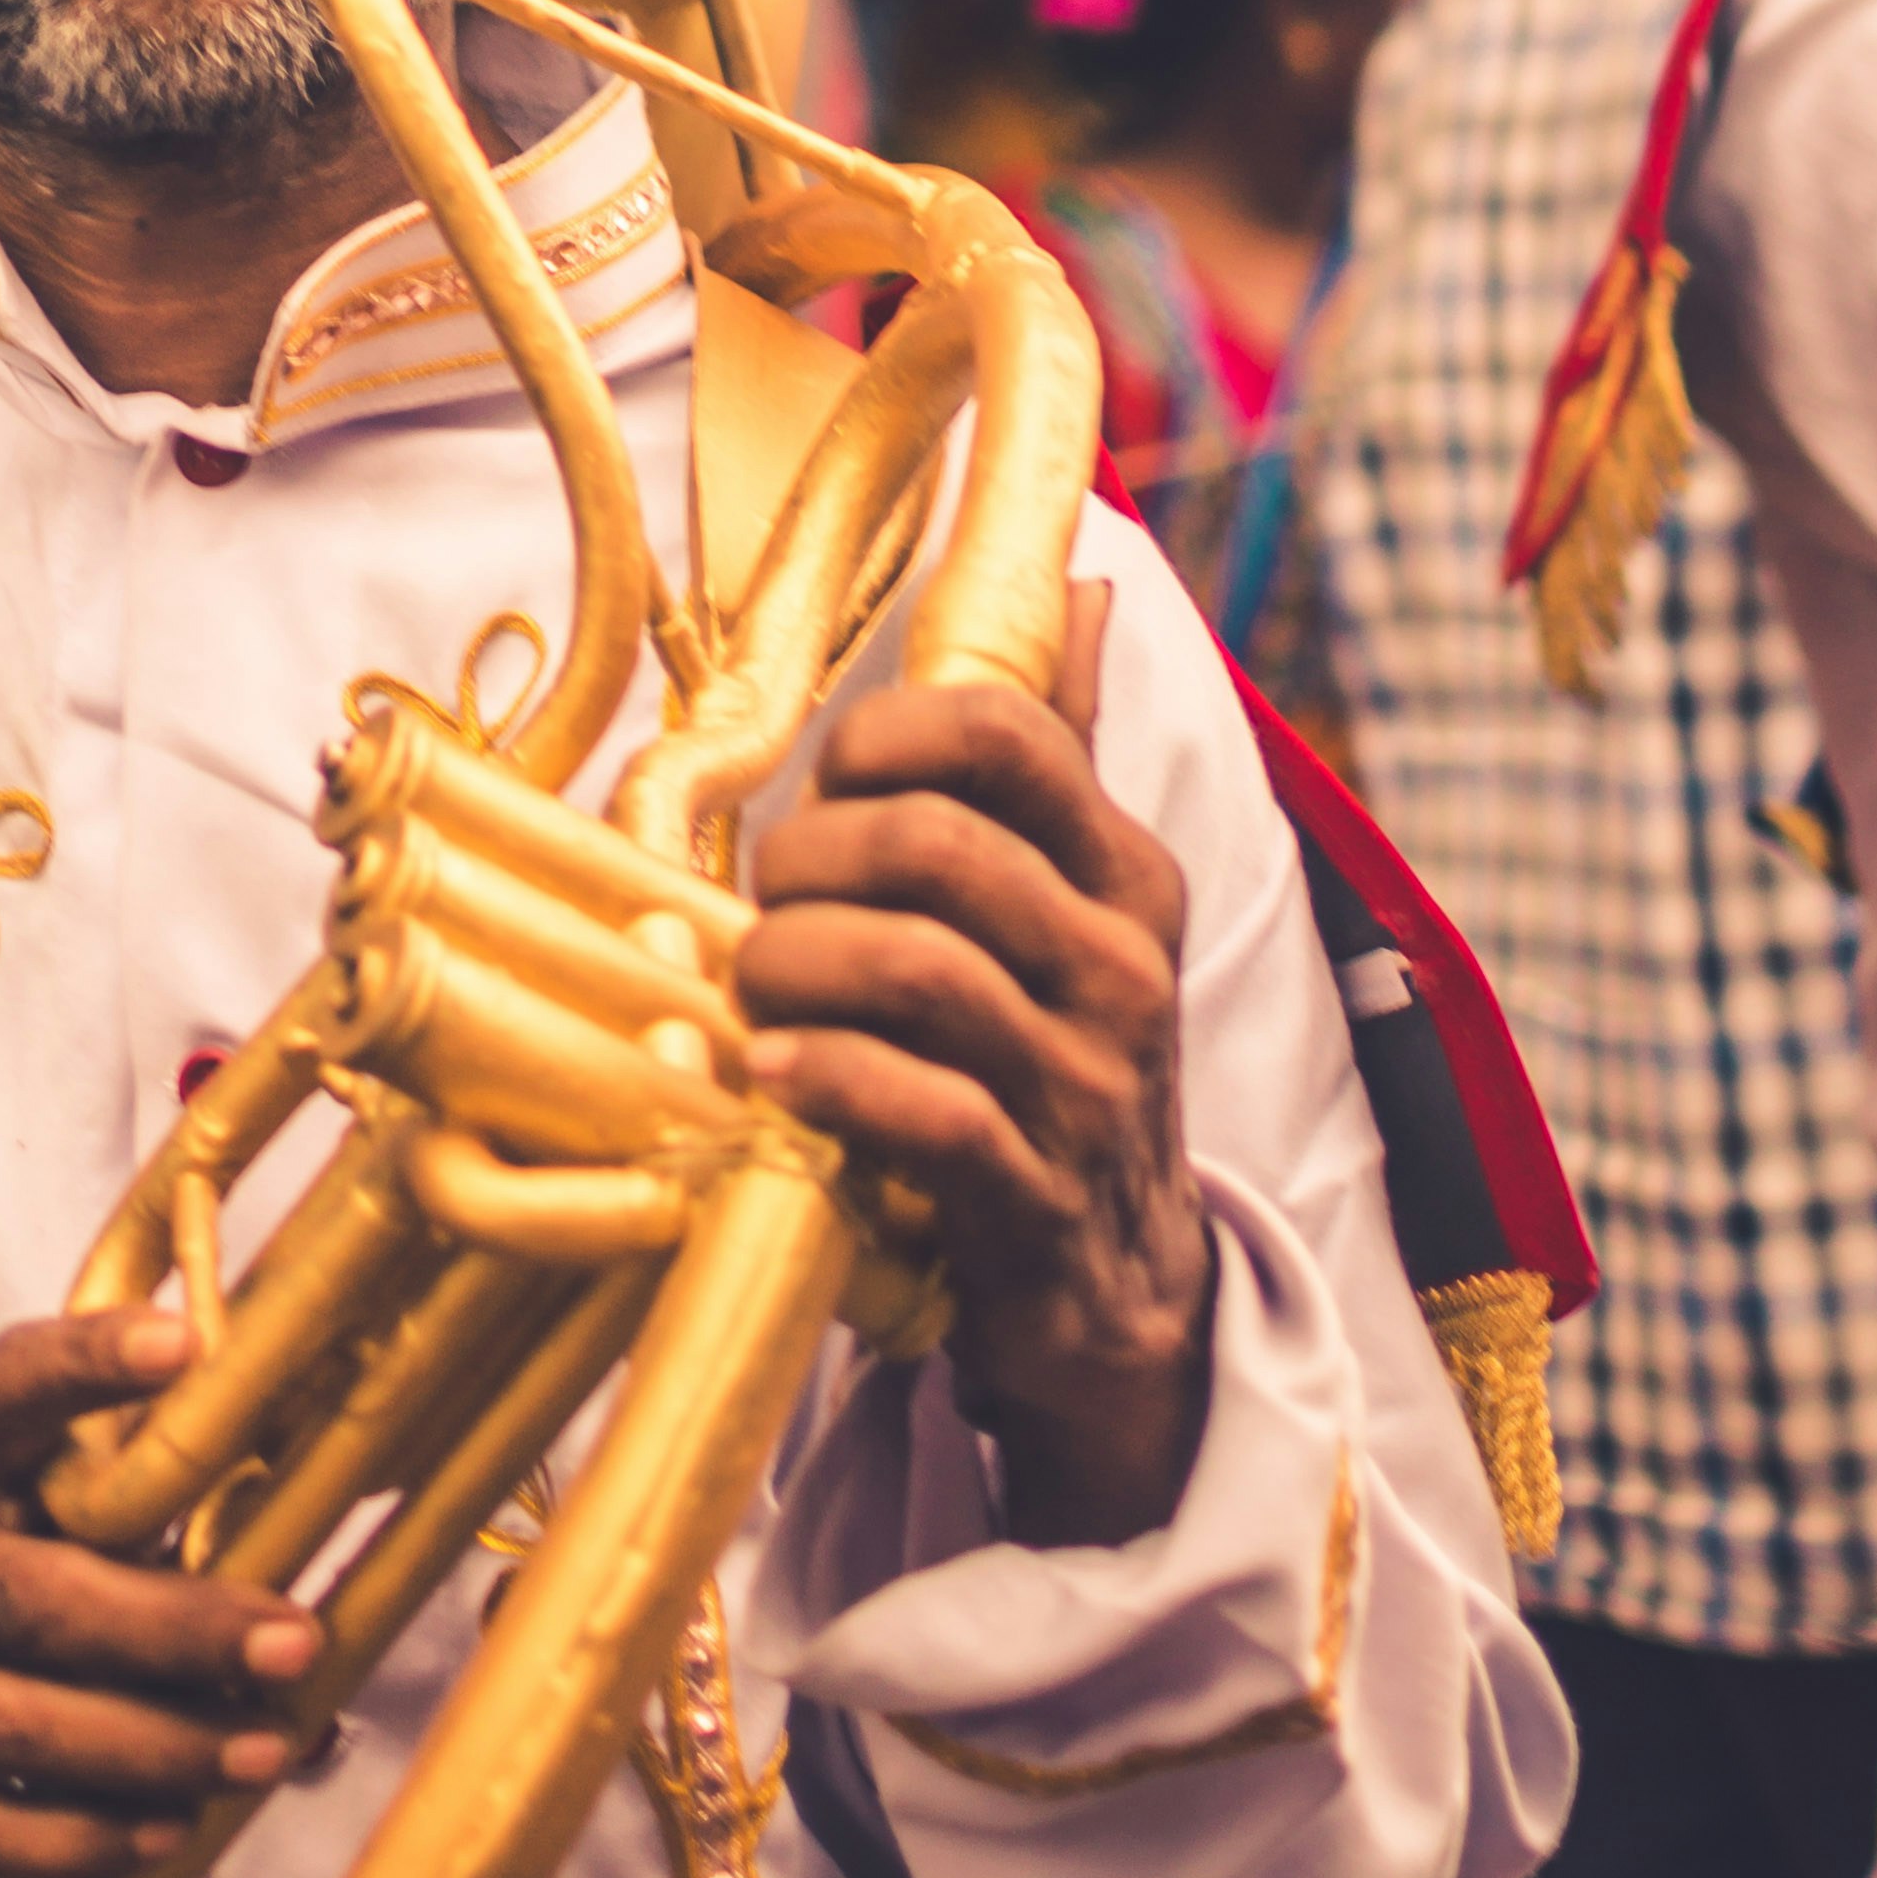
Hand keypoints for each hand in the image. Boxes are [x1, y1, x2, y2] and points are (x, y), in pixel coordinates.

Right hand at [0, 1311, 323, 1877]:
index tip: (184, 1341)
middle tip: (296, 1641)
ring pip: (21, 1726)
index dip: (87, 1363)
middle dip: (175, 1625)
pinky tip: (169, 1831)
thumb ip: (141, 1523)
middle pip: (36, 1596)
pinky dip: (86, 1838)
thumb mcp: (22, 1520)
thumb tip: (319, 1568)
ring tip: (266, 1751)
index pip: (8, 1391)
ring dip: (156, 1745)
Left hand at [739, 581, 1212, 1546]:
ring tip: (752, 994)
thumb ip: (1065, 752)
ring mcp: (1088, 1083)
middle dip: (807, 863)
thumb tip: (1086, 584)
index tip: (822, 789)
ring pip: (914, 969)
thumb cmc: (1061, 1059)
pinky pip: (922, 1109)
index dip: (876, 737)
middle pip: (931, 846)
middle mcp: (1121, 962)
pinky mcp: (1037, 1198)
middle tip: (764, 911)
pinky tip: (772, 1075)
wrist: (1122, 1293)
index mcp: (1124, 872)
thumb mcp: (1081, 901)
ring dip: (792, 970)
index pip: (1000, 730)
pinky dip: (825, 1080)